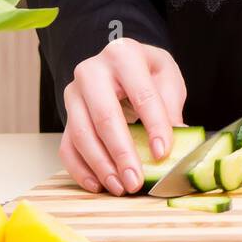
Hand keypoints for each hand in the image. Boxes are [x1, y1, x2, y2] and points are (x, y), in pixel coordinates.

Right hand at [61, 39, 186, 194]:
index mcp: (124, 55)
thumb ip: (170, 105)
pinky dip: (81, 170)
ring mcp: (74, 94)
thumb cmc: (146, 70)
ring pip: (82, 135)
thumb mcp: (166, 76)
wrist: (118, 63)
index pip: (142, 94)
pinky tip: (99, 184)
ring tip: (121, 186)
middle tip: (135, 181)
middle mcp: (92, 72)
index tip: (162, 153)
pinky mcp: (65, 115)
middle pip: (105, 117)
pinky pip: (67, 147)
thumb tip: (176, 140)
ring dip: (101, 166)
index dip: (154, 125)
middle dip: (122, 153)